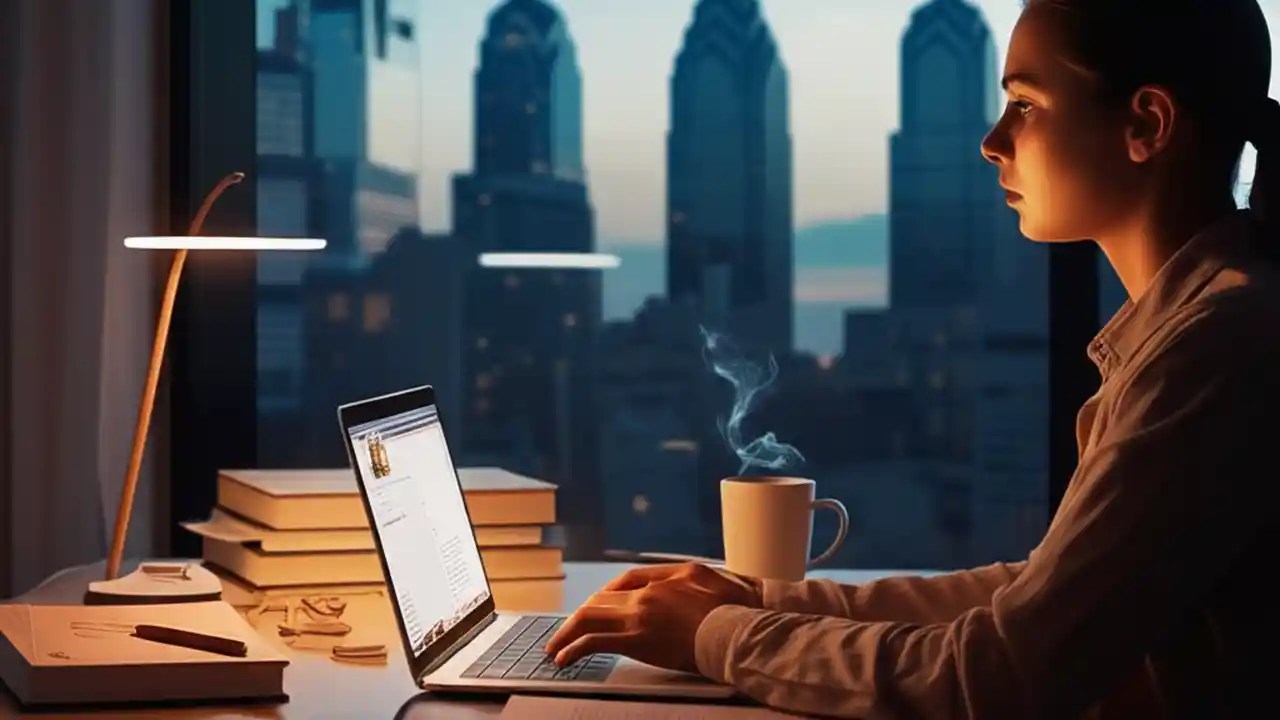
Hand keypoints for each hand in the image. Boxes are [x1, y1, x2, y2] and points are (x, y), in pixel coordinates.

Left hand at [544, 562, 763, 672]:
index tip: (597, 605)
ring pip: (591, 618)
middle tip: (566, 629)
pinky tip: (564, 658)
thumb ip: (690, 581)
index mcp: (668, 575)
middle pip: (602, 599)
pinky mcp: (637, 641)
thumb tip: (686, 586)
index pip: (627, 580)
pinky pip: (594, 643)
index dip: (608, 594)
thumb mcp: (712, 580)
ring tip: (555, 646)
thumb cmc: (736, 608)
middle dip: (580, 615)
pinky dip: (574, 649)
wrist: (738, 629)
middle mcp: (649, 592)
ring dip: (568, 632)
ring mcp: (641, 615)